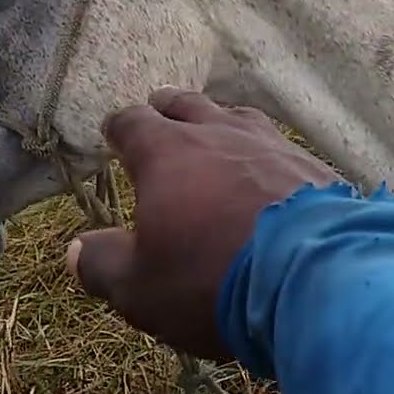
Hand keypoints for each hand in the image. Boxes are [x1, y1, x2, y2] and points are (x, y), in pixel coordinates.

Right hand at [66, 87, 340, 360]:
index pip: (131, 122)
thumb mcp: (141, 289)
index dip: (119, 127)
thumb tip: (76, 250)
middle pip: (186, 104)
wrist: (317, 278)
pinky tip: (271, 168)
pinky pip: (280, 146)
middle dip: (168, 109)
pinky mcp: (314, 166)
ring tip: (216, 131)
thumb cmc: (210, 281)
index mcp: (165, 153)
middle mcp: (216, 134)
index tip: (113, 133)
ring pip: (237, 116)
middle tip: (160, 113)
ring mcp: (271, 144)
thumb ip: (104, 265)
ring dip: (220, 122)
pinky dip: (266, 153)